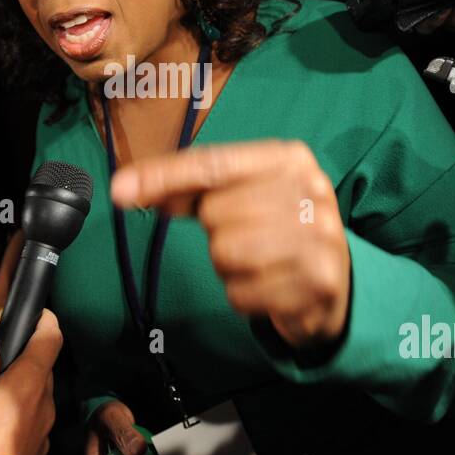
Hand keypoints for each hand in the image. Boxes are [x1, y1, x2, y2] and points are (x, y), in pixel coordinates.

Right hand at [0, 311, 60, 454]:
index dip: (43, 319)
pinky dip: (14, 410)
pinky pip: (30, 419)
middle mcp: (41, 412)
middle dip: (20, 354)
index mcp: (23, 391)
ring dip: (14, 384)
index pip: (51, 340)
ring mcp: (40, 437)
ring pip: (36, 394)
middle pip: (42, 367)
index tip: (31, 312)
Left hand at [112, 140, 350, 349]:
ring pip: (225, 254)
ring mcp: (319, 238)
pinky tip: (269, 286)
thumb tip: (129, 188)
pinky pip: (241, 293)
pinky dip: (244, 295)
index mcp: (288, 159)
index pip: (212, 164)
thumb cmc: (276, 228)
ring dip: (228, 267)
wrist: (335, 281)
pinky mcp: (318, 283)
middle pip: (215, 213)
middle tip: (248, 236)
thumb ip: (191, 188)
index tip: (120, 190)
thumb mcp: (242, 194)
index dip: (163, 177)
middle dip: (217, 231)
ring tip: (258, 262)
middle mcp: (310, 191)